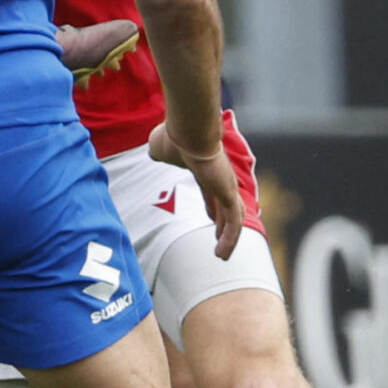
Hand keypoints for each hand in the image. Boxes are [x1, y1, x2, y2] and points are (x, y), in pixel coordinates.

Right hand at [148, 122, 243, 258]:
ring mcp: (226, 186)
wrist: (188, 132)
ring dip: (228, 237)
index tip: (211, 217)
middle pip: (226, 205)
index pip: (212, 191)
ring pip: (233, 217)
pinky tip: (222, 254)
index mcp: (205, 169)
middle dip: (224, 222)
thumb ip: (159, 152)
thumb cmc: (174, 137)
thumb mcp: (160, 147)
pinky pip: (233, 223)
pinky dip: (229, 239)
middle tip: (220, 236)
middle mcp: (220, 178)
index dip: (212, 205)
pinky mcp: (228, 194)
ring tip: (222, 255)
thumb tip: (154, 153)